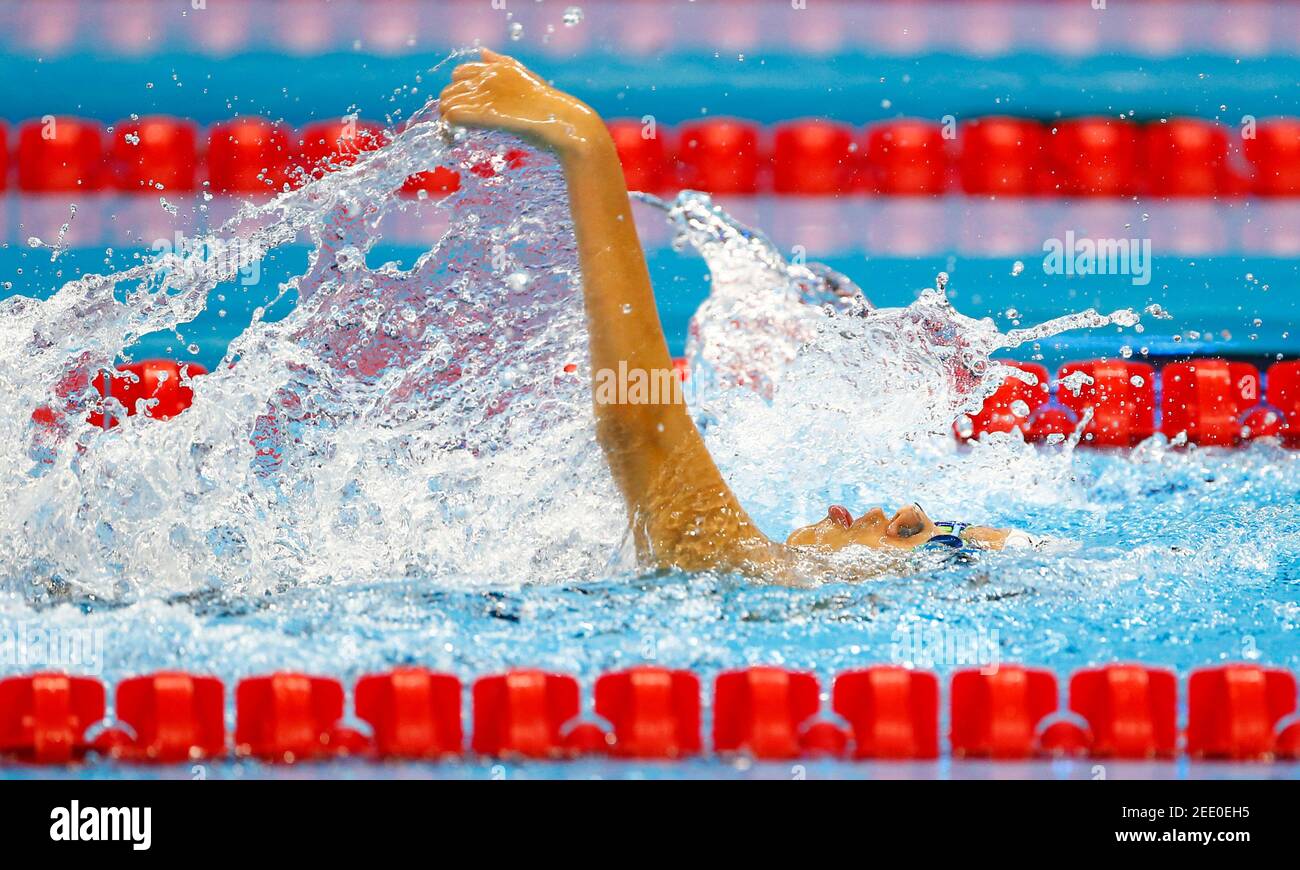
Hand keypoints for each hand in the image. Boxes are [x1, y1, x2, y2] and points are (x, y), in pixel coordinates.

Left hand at [439, 49, 608, 159]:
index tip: (467, 112)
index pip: (460, 74)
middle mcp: (489, 76)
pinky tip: (454, 141)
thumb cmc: (551, 109)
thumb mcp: (527, 79)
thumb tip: (483, 51)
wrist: (566, 124)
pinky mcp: (485, 113)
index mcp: (499, 67)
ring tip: (453, 138)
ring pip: (446, 103)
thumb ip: (503, 64)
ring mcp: (487, 94)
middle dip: (449, 109)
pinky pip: (451, 116)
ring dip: (445, 122)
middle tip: (457, 130)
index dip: (459, 93)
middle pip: (449, 90)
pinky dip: (447, 130)